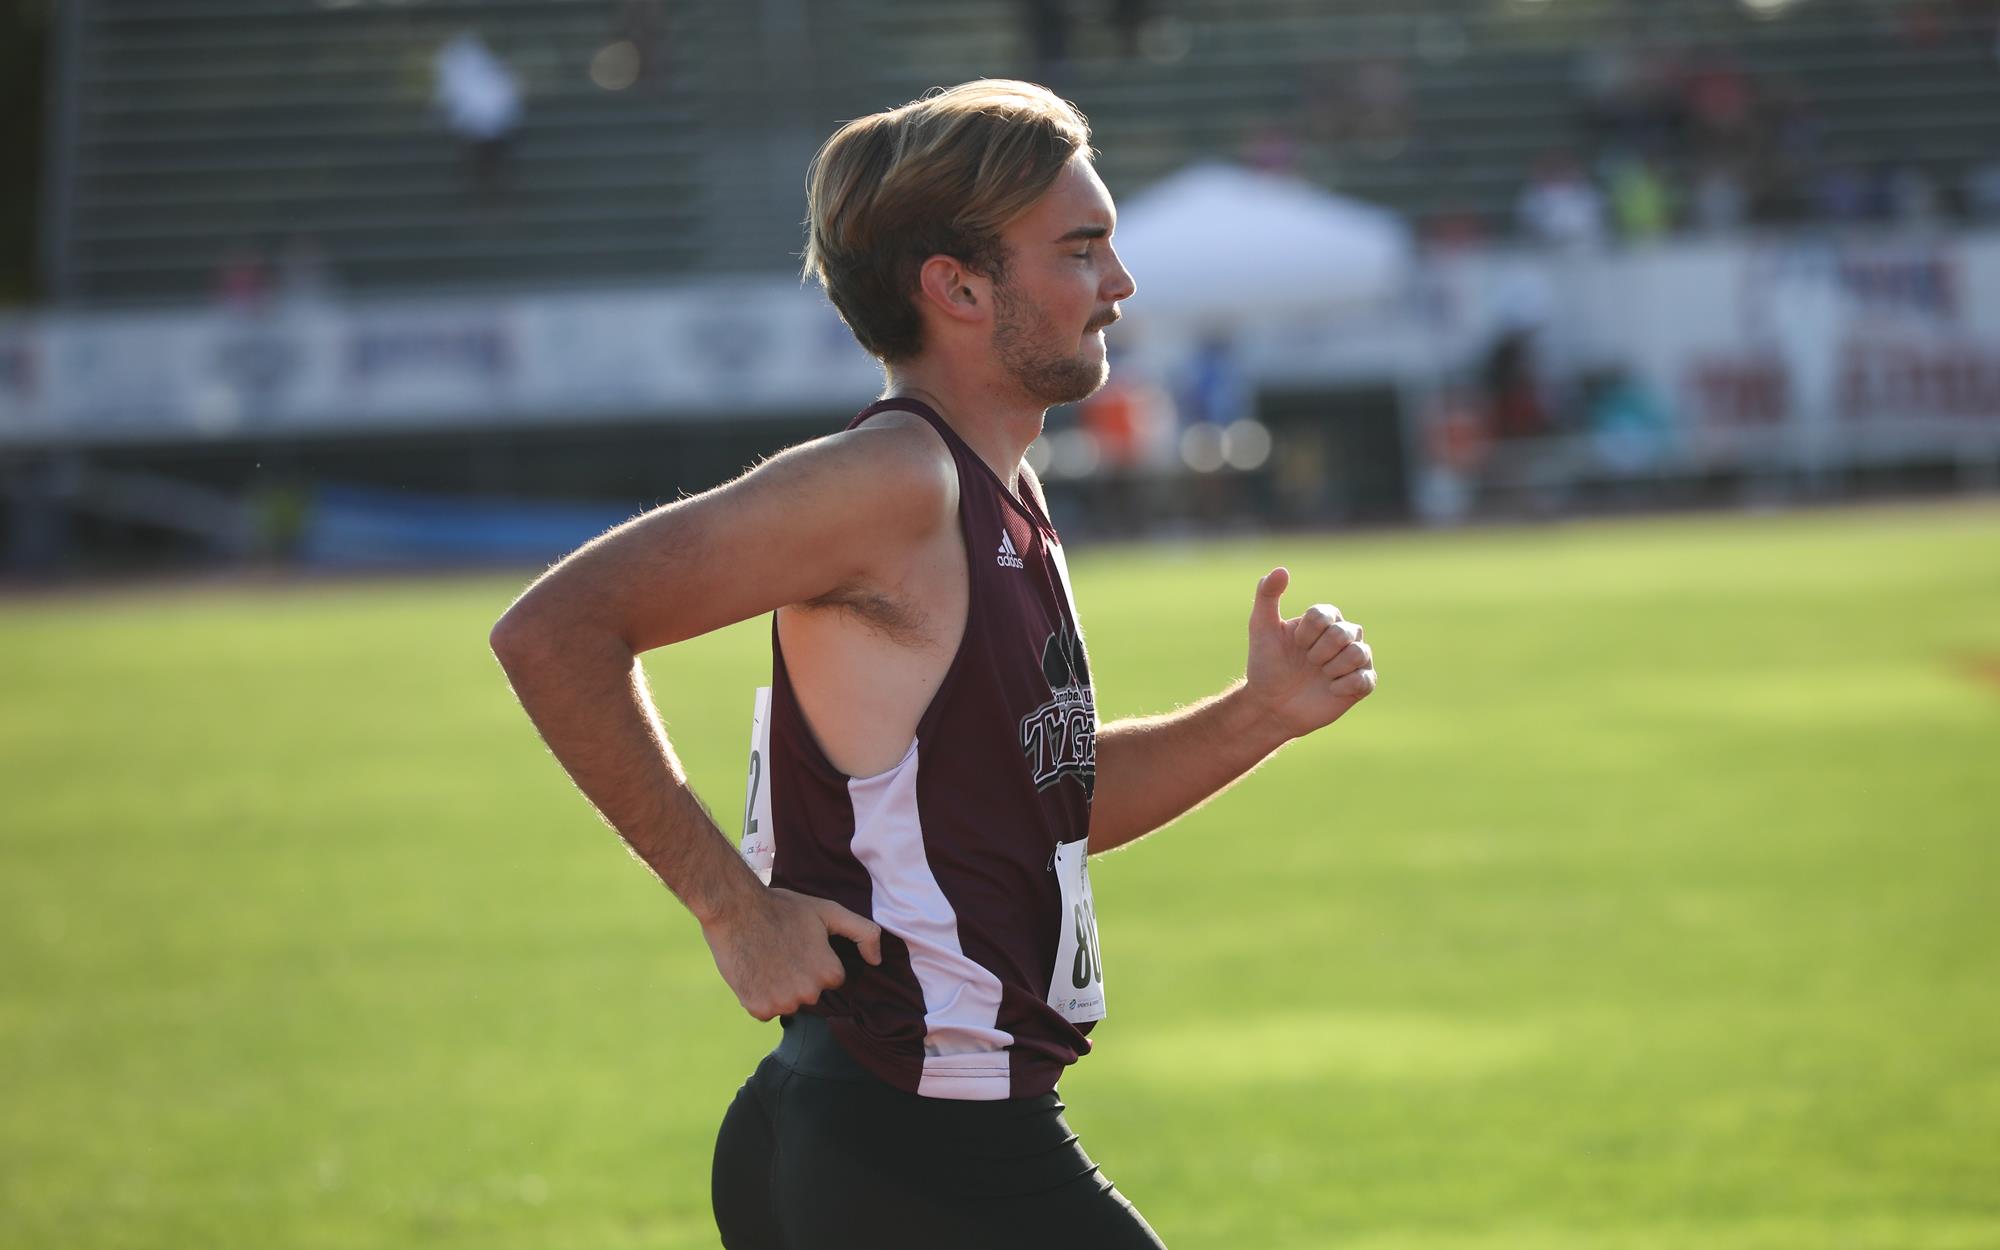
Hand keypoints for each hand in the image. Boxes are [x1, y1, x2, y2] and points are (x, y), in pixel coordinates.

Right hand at [700, 887, 883, 1021]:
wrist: (736, 908)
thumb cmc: (782, 907)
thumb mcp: (829, 911)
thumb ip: (864, 932)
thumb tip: (876, 960)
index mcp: (829, 973)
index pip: (828, 978)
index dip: (813, 960)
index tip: (798, 944)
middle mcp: (810, 993)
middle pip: (808, 992)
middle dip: (796, 976)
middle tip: (779, 950)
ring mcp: (783, 1003)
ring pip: (786, 1002)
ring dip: (777, 987)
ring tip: (765, 958)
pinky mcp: (758, 1009)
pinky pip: (764, 1010)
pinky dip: (758, 996)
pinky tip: (753, 971)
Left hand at [1245, 566, 1375, 741]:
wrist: (1271, 704)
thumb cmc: (1267, 664)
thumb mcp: (1261, 628)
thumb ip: (1267, 595)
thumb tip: (1282, 569)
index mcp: (1325, 618)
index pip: (1324, 615)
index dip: (1306, 634)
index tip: (1295, 645)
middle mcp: (1345, 635)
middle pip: (1342, 634)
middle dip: (1318, 652)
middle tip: (1307, 663)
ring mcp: (1356, 660)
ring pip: (1358, 654)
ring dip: (1331, 668)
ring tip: (1319, 675)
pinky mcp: (1362, 684)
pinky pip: (1365, 680)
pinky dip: (1344, 686)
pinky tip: (1330, 690)